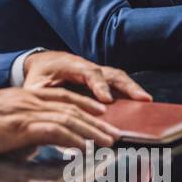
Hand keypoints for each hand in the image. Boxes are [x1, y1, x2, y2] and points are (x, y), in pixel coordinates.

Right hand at [0, 88, 120, 155]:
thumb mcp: (0, 122)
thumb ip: (19, 128)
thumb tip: (30, 143)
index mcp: (25, 95)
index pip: (63, 96)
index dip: (86, 105)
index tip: (103, 114)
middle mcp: (29, 99)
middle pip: (73, 106)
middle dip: (98, 120)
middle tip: (116, 133)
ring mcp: (26, 111)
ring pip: (70, 118)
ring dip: (93, 131)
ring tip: (110, 143)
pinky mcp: (21, 126)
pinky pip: (56, 130)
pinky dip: (74, 139)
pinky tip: (87, 149)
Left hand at [23, 51, 150, 102]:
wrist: (42, 62)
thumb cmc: (38, 76)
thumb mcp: (34, 88)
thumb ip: (41, 100)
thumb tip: (47, 118)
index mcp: (71, 65)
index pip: (90, 73)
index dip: (99, 87)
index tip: (107, 101)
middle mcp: (88, 67)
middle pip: (112, 74)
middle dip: (128, 87)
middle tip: (142, 100)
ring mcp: (98, 73)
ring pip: (119, 78)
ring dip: (134, 90)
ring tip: (147, 103)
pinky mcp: (102, 80)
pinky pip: (119, 84)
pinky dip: (130, 93)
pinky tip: (141, 106)